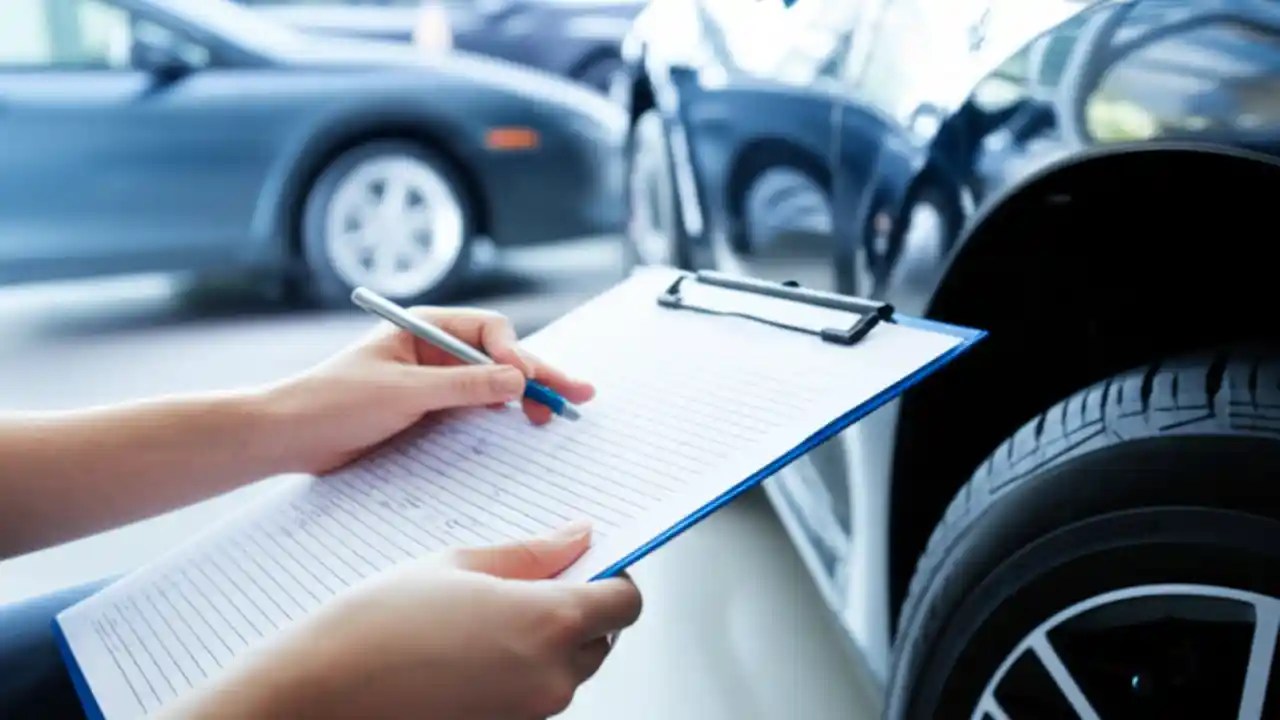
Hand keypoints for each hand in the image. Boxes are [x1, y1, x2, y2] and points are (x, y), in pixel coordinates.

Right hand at [162, 523, 642, 719]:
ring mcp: (530, 714)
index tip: (590, 565)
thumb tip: (577, 536)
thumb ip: (532, 552)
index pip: (626, 602)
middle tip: (528, 587)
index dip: (612, 579)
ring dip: (547, 644)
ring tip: (485, 620)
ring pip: (568, 671)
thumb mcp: (457, 564)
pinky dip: (519, 673)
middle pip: (601, 639)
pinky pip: (534, 697)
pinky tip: (470, 652)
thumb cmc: (376, 626)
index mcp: (549, 622)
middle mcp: (550, 677)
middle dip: (578, 611)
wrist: (319, 694)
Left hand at [264, 307, 594, 473]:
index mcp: (424, 328)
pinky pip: (476, 406)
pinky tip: (523, 422)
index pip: (489, 331)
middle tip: (578, 395)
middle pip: (499, 356)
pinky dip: (502, 413)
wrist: (289, 436)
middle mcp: (434, 349)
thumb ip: (464, 386)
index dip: (515, 354)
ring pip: (493, 382)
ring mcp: (433, 379)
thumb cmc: (333, 401)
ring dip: (526, 395)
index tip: (527, 383)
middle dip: (538, 374)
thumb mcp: (404, 392)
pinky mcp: (428, 408)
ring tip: (559, 412)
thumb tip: (516, 380)